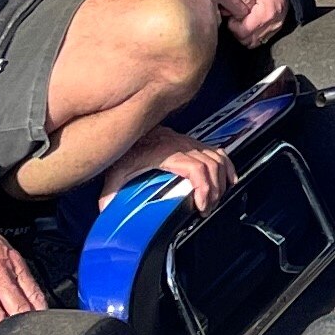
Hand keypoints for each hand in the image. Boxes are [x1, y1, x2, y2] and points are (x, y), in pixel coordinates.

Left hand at [99, 123, 232, 214]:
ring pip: (219, 160)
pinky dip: (227, 166)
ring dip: (222, 180)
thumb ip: (110, 191)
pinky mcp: (194, 143)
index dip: (204, 188)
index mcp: (169, 153)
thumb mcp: (116, 169)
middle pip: (212, 168)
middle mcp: (184, 146)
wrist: (131, 125)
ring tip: (216, 198)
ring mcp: (192, 143)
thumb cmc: (128, 147)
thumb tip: (106, 210)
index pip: (197, 169)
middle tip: (206, 208)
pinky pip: (219, 152)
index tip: (202, 205)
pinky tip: (228, 178)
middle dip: (214, 191)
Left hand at [225, 0, 290, 45]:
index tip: (231, 17)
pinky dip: (252, 37)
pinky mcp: (276, 30)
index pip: (244, 30)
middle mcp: (272, 23)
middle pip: (247, 40)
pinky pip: (260, 41)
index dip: (234, 26)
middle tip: (234, 21)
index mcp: (266, 12)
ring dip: (244, 36)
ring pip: (253, 43)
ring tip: (241, 24)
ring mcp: (275, 28)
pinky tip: (249, 27)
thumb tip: (225, 11)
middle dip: (237, 32)